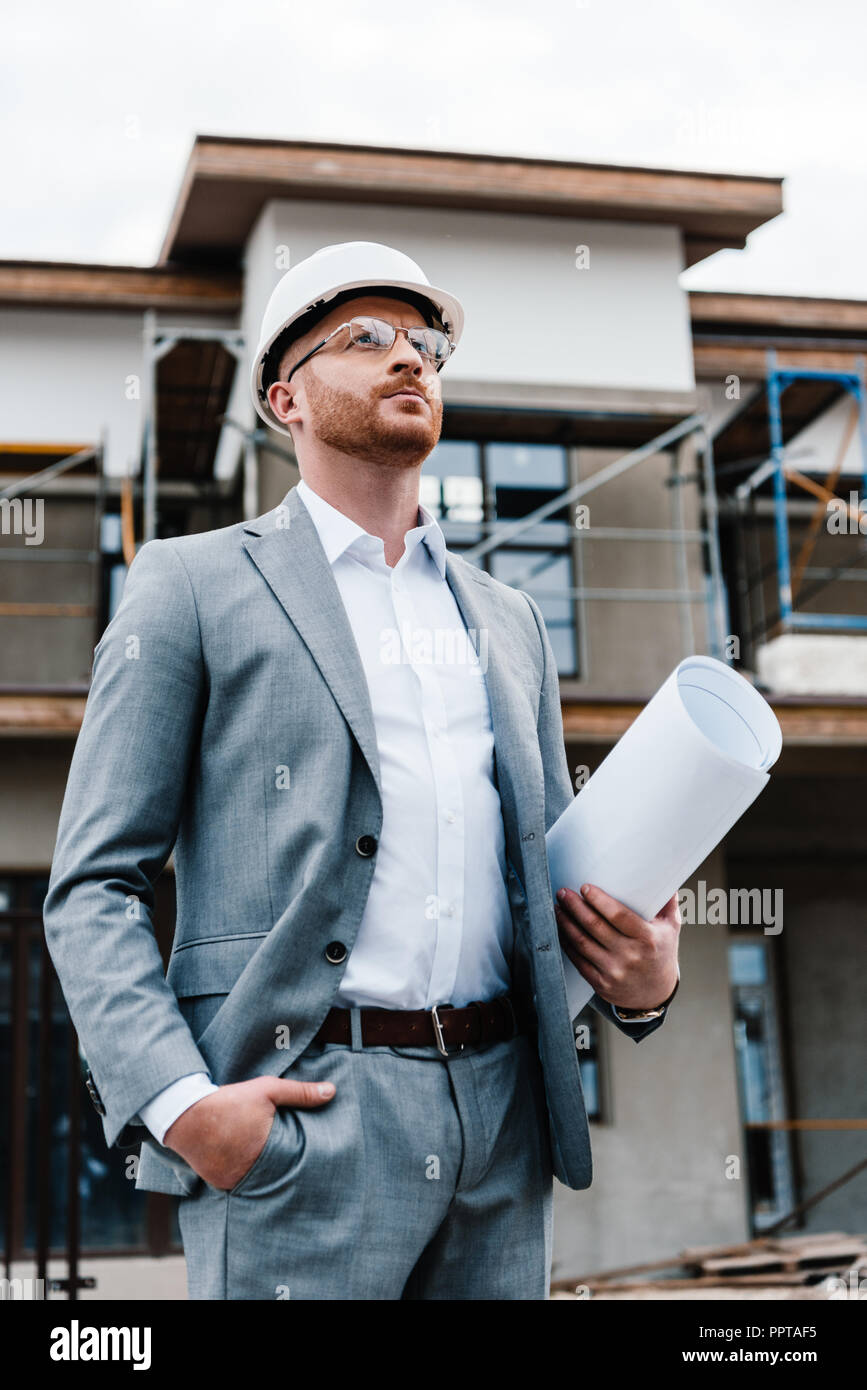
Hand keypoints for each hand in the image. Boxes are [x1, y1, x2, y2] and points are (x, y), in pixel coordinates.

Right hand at [163, 1075, 335, 1189]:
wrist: (184, 1114)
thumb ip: (300, 1093)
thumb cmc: (229, 1100)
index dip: (299, 1160)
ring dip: (261, 1173)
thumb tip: (332, 1092)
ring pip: (256, 1181)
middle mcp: (250, 1172)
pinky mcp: (218, 1183)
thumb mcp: (267, 1090)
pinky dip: (243, 1176)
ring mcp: (233, 1181)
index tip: (309, 1160)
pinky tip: (245, 1165)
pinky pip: (238, 1184)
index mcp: (267, 1152)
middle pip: (275, 1174)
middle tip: (291, 1166)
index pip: (293, 1162)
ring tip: (268, 1166)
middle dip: (281, 1168)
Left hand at [555, 883, 680, 1010]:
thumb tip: (665, 874)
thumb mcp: (671, 927)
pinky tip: (560, 930)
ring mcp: (614, 971)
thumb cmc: (661, 953)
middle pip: (595, 926)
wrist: (655, 994)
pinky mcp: (600, 983)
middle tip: (563, 892)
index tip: (585, 887)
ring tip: (557, 907)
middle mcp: (630, 955)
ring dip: (565, 922)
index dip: (599, 900)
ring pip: (582, 942)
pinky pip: (577, 960)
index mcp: (647, 938)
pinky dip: (566, 943)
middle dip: (575, 906)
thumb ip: (667, 901)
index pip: (618, 915)